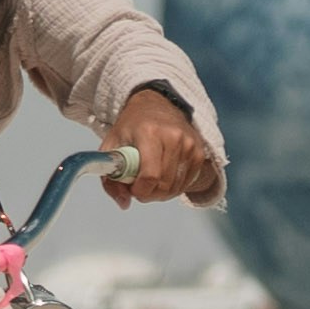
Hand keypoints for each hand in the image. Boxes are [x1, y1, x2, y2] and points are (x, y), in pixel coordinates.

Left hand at [109, 86, 219, 205]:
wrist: (156, 105)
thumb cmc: (131, 127)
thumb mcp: (112, 146)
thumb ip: (110, 178)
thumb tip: (124, 203)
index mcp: (148, 133)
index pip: (150, 175)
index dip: (140, 191)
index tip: (132, 189)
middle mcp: (173, 137)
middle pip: (163, 185)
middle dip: (148, 194)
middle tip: (138, 187)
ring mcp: (189, 144)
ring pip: (175, 187)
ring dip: (160, 193)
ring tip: (149, 181)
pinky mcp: (199, 152)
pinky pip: (186, 183)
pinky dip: (173, 188)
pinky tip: (163, 177)